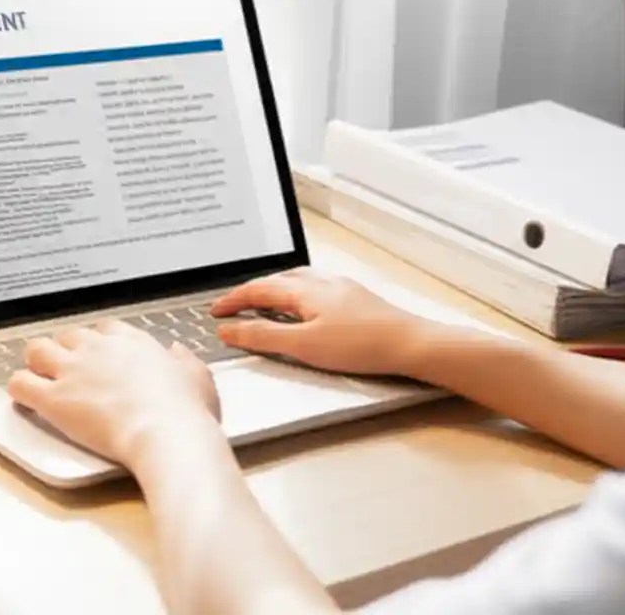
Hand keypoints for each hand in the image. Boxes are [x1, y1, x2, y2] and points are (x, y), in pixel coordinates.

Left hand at [7, 321, 220, 467]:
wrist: (166, 433)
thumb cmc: (184, 412)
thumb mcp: (197, 377)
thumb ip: (183, 361)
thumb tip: (176, 352)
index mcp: (132, 342)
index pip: (104, 329)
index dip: (98, 343)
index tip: (100, 356)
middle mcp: (98, 349)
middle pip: (67, 335)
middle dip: (66, 351)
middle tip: (69, 371)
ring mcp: (73, 371)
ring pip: (37, 350)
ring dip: (36, 362)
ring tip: (39, 378)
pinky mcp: (54, 398)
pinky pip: (21, 383)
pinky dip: (19, 389)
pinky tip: (23, 397)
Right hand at [211, 267, 450, 376]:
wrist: (410, 343)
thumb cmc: (360, 345)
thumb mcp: (303, 346)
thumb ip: (263, 337)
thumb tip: (229, 330)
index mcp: (304, 289)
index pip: (257, 289)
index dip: (233, 300)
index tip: (214, 312)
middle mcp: (321, 281)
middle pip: (276, 279)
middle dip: (250, 292)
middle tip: (232, 307)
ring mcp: (340, 286)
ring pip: (297, 279)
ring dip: (273, 289)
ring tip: (262, 302)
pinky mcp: (355, 297)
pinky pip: (314, 286)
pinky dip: (295, 293)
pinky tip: (303, 307)